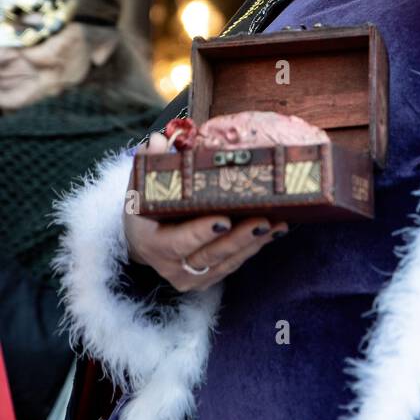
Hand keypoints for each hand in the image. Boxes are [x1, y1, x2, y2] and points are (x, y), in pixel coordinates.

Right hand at [125, 132, 287, 292]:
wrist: (144, 238)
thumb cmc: (146, 207)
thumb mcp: (140, 186)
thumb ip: (149, 164)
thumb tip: (158, 141)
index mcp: (152, 243)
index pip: (179, 241)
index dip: (202, 232)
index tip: (224, 220)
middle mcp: (171, 266)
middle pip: (210, 254)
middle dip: (239, 238)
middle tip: (263, 220)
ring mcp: (191, 277)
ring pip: (227, 261)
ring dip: (254, 242)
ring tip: (277, 223)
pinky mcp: (209, 278)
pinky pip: (235, 263)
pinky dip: (256, 246)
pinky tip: (276, 230)